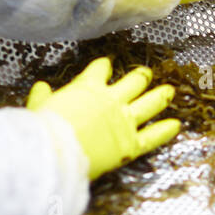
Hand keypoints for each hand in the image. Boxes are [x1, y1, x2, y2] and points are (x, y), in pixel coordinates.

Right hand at [26, 58, 180, 178]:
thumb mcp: (39, 107)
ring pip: (149, 103)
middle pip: (133, 82)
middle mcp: (111, 99)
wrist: (57, 151)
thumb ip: (42, 96)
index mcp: (88, 87)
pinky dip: (164, 130)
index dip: (103, 65)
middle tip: (146, 74)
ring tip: (169, 90)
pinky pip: (152, 136)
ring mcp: (124, 120)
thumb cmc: (45, 128)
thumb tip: (40, 86)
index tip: (106, 64)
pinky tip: (175, 125)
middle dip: (141, 76)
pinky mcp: (131, 143)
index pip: (100, 69)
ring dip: (160, 95)